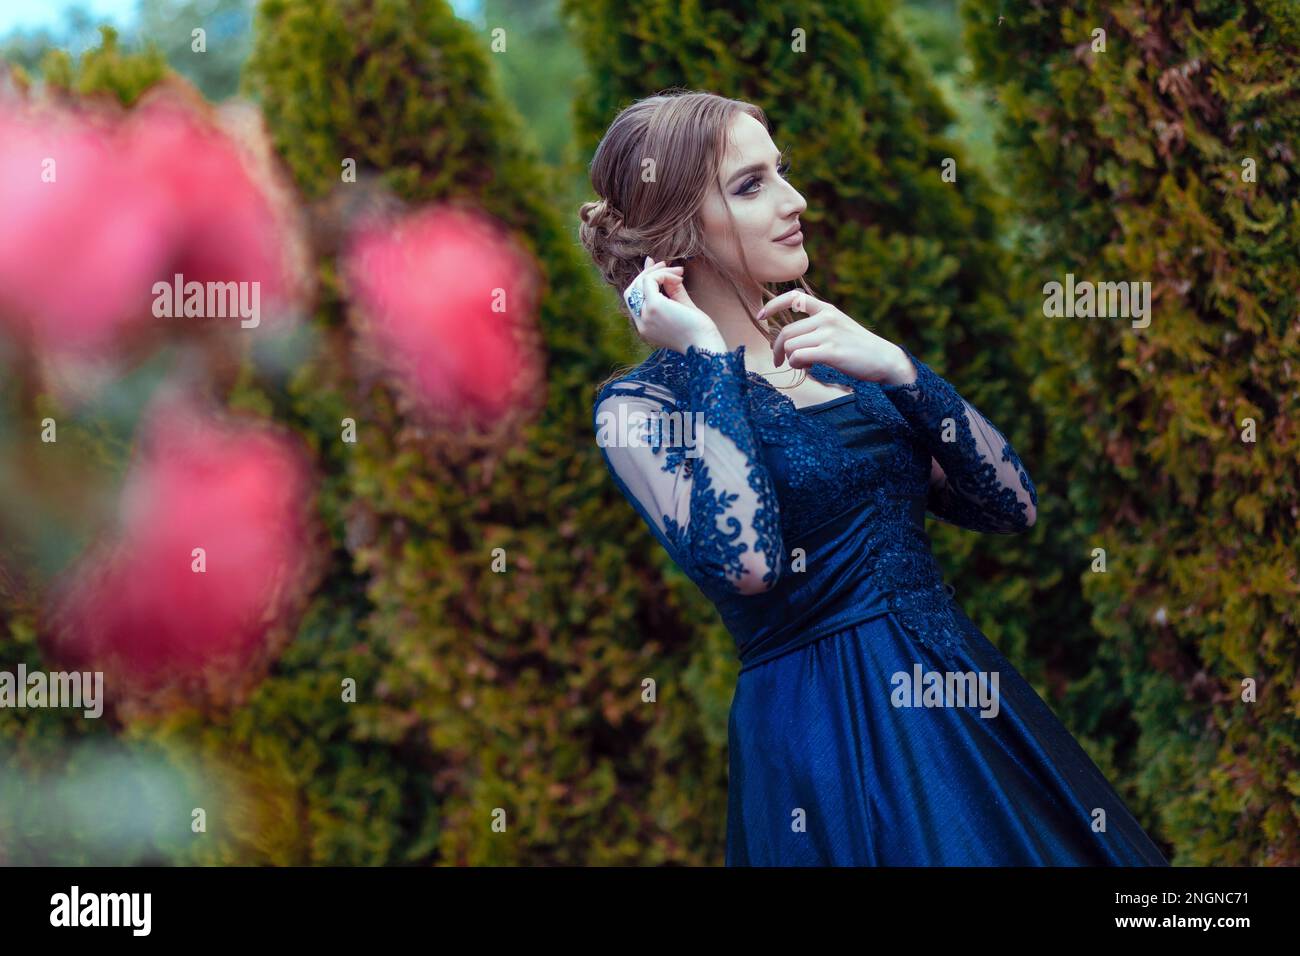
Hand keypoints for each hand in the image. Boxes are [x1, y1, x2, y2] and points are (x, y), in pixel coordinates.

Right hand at [624, 255, 724, 354]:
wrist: (706, 346)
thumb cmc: (699, 330)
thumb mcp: (681, 306)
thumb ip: (670, 289)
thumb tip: (660, 267)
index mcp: (645, 327)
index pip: (634, 299)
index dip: (643, 280)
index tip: (657, 266)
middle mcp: (641, 323)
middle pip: (632, 290)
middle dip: (648, 273)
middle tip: (666, 264)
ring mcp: (645, 315)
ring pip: (640, 283)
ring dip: (659, 272)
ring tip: (678, 272)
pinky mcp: (654, 307)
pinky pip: (651, 281)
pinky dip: (664, 274)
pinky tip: (679, 278)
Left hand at [760, 290, 914, 384]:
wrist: (884, 359)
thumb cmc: (859, 348)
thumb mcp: (839, 327)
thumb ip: (818, 327)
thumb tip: (791, 341)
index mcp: (827, 309)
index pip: (794, 297)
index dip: (774, 304)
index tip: (761, 315)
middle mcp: (826, 318)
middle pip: (786, 332)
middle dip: (777, 349)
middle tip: (778, 361)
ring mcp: (828, 334)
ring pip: (791, 346)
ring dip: (790, 359)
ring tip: (803, 364)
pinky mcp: (831, 351)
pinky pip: (798, 356)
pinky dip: (797, 364)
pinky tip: (807, 367)